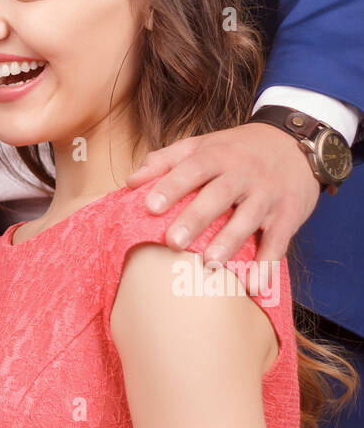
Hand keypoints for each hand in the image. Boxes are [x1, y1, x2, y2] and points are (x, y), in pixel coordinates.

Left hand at [126, 122, 321, 292]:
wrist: (296, 142)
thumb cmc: (238, 149)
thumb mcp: (203, 144)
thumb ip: (166, 160)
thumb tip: (131, 182)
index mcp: (218, 155)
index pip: (192, 168)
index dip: (171, 186)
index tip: (150, 206)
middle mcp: (243, 173)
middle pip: (218, 195)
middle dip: (196, 218)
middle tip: (173, 241)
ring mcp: (267, 193)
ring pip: (248, 218)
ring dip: (230, 241)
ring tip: (211, 263)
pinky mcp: (288, 214)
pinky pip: (278, 240)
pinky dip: (268, 263)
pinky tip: (254, 284)